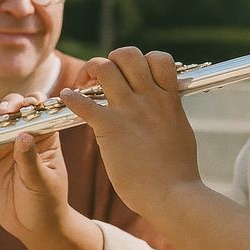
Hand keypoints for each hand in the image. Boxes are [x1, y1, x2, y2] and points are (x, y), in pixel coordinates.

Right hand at [0, 93, 70, 243]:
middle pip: (11, 109)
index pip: (38, 110)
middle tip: (0, 112)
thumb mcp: (42, 181)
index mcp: (43, 135)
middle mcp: (20, 133)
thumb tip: (23, 136)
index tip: (25, 105)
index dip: (31, 102)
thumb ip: (31, 160)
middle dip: (4, 105)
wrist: (32, 227)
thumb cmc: (47, 201)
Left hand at [61, 47, 200, 216]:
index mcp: (168, 99)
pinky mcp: (111, 128)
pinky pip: (83, 102)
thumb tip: (168, 106)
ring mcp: (130, 111)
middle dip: (112, 61)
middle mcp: (149, 98)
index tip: (133, 77)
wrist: (173, 195)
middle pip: (127, 54)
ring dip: (90, 74)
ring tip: (84, 86)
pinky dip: (71, 98)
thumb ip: (171, 113)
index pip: (158, 58)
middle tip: (103, 79)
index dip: (143, 61)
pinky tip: (68, 99)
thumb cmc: (178, 171)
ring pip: (103, 68)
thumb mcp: (181, 130)